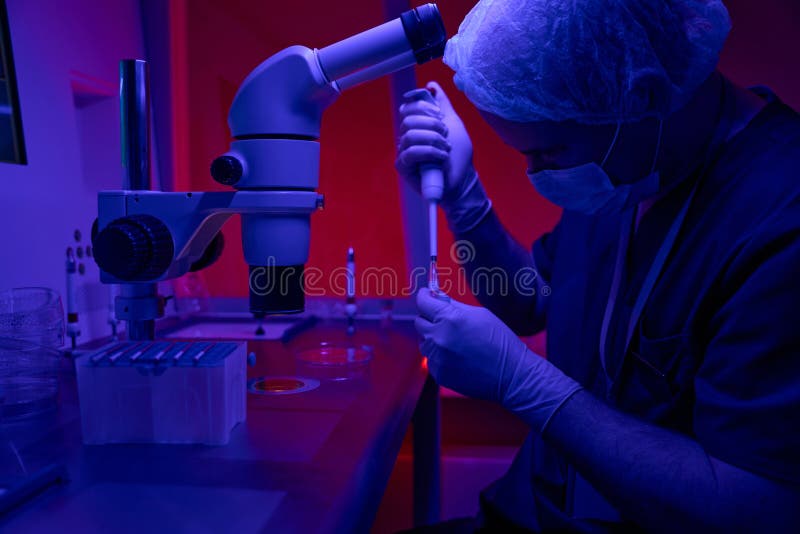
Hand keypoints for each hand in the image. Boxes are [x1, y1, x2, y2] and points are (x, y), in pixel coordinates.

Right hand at [396, 81, 476, 208]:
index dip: (424, 108)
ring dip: (433, 139)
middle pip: (408, 119)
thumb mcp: (453, 123)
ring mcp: (404, 152)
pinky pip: (409, 153)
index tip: (441, 118)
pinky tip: (441, 157)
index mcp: (417, 126)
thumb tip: (431, 85)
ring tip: (445, 148)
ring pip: (409, 135)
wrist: (463, 180)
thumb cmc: (459, 156)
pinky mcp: (403, 166)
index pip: (409, 108)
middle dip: (431, 125)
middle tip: (445, 135)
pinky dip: (429, 152)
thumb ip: (442, 104)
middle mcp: (408, 137)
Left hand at [415, 288, 581, 432]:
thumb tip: (437, 297)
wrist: (511, 375)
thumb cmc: (500, 342)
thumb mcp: (480, 314)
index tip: (427, 297)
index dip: (425, 297)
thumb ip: (454, 306)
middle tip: (446, 321)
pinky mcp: (439, 373)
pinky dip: (440, 356)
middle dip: (430, 318)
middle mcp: (439, 338)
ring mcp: (437, 358)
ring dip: (434, 338)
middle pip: (419, 322)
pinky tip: (458, 357)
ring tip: (456, 342)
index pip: (423, 302)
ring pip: (424, 341)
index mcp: (450, 319)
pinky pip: (431, 359)